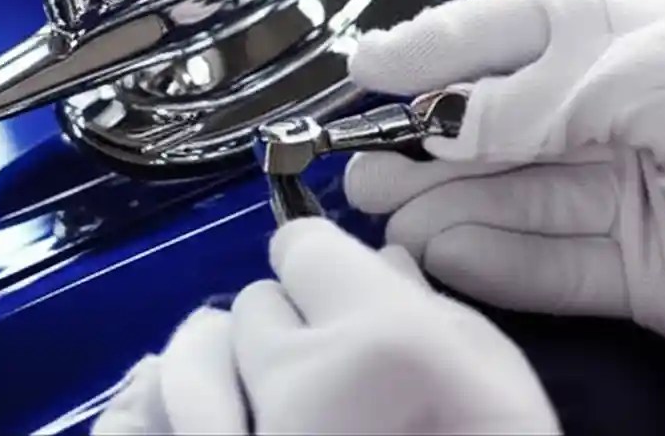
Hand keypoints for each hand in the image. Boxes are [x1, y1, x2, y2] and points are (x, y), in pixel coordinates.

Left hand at [93, 219, 558, 433]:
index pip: (304, 248)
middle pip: (254, 303)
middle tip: (331, 381)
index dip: (322, 269)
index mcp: (386, 347)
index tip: (336, 294)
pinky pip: (159, 412)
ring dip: (238, 372)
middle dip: (289, 330)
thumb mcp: (504, 401)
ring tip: (289, 414)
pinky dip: (182, 408)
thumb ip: (444, 322)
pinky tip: (223, 416)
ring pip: (200, 354)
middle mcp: (298, 383)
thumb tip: (382, 263)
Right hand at [345, 0, 664, 374]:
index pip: (505, 35)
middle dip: (422, 143)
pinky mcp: (636, 273)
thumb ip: (541, 96)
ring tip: (381, 214)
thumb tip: (451, 128)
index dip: (430, 49)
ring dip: (441, 206)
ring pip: (509, 198)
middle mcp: (612, 113)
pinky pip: (545, 265)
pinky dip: (489, 262)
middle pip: (495, 127)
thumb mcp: (655, 79)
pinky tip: (439, 256)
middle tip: (357, 162)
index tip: (363, 66)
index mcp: (623, 40)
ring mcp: (622, 195)